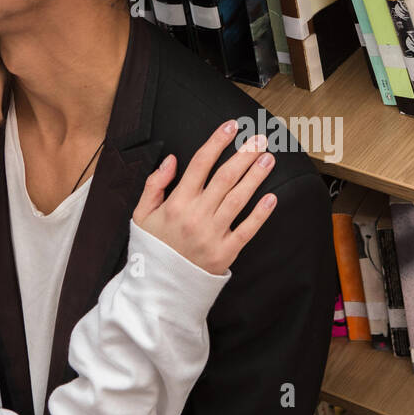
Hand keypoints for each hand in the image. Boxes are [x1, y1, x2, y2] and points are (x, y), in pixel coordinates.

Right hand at [132, 120, 277, 275]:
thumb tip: (172, 159)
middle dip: (244, 155)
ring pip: (238, 199)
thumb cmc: (152, 248)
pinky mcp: (225, 253)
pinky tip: (271, 197)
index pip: (200, 164)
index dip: (217, 142)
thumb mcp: (142, 214)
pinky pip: (246, 230)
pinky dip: (260, 214)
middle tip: (260, 139)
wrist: (158, 288)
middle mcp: (195, 216)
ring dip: (255, 177)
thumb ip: (155, 184)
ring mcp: (212, 235)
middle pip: (224, 177)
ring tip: (268, 160)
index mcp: (176, 203)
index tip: (231, 126)